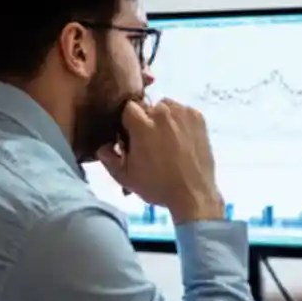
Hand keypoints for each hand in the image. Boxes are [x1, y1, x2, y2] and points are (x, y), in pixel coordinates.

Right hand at [97, 98, 224, 222]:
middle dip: (145, 121)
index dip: (127, 122)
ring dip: (163, 118)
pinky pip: (183, 111)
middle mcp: (162, 113)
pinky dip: (179, 121)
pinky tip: (180, 138)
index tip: (130, 135)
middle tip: (149, 142)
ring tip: (166, 139)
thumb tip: (102, 146)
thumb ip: (108, 157)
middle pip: (147, 107)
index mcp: (141, 124)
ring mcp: (182, 113)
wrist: (193, 194)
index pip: (128, 108)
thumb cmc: (156, 186)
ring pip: (166, 107)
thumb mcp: (124, 176)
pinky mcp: (198, 117)